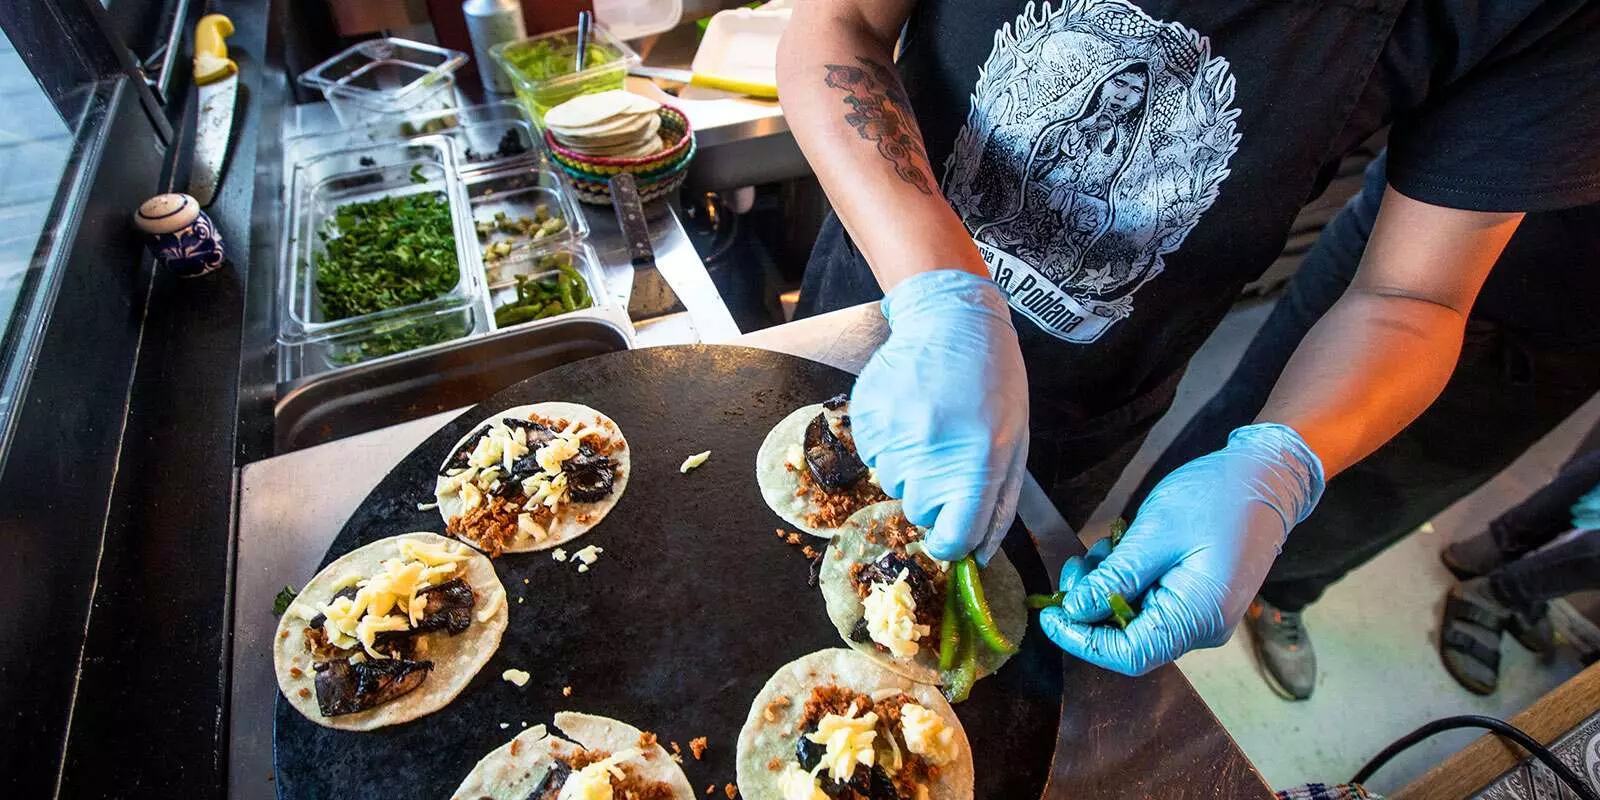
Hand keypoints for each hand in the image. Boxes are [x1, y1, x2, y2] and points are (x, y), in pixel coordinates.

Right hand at [851, 269, 1028, 563]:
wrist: (951, 320)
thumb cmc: (993, 382)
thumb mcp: (1013, 441)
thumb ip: (997, 502)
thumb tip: (979, 553)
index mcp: (977, 464)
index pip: (952, 538)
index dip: (952, 541)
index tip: (953, 530)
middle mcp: (932, 454)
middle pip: (919, 512)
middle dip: (934, 494)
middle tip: (948, 454)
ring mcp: (895, 435)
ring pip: (893, 484)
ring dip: (910, 467)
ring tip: (929, 426)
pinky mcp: (868, 419)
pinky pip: (873, 456)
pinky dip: (889, 443)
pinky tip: (909, 412)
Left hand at [1040, 424, 1323, 674]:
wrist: (1267, 476)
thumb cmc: (1216, 498)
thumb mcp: (1155, 534)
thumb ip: (1114, 579)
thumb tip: (1075, 612)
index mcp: (1197, 618)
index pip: (1129, 654)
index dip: (1082, 640)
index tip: (1050, 615)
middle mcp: (1202, 627)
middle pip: (1130, 639)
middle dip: (1092, 608)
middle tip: (1072, 569)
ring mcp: (1202, 613)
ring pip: (1137, 618)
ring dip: (1107, 589)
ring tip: (1098, 551)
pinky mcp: (1198, 597)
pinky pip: (1152, 601)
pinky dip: (1127, 581)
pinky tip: (1119, 551)